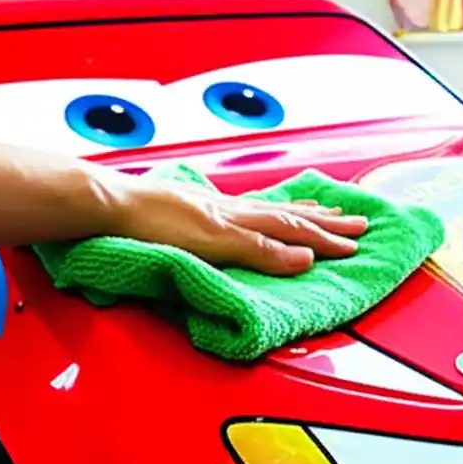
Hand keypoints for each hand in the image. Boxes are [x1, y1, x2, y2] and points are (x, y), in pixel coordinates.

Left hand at [102, 172, 367, 275]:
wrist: (106, 204)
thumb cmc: (150, 224)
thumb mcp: (213, 244)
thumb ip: (258, 250)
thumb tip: (304, 259)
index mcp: (238, 218)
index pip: (292, 229)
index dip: (325, 238)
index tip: (354, 244)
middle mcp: (230, 208)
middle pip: (288, 213)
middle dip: (324, 221)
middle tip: (356, 222)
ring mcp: (212, 205)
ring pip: (268, 207)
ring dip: (300, 210)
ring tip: (322, 208)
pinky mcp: (192, 206)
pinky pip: (244, 204)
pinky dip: (264, 206)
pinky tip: (258, 206)